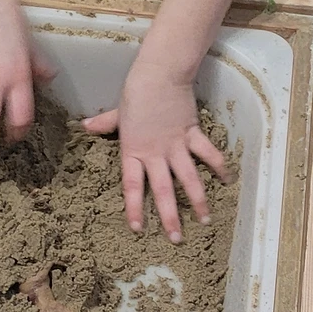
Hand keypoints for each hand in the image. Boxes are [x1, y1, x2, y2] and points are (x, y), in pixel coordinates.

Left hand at [84, 65, 226, 242]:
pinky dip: (219, 165)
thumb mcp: (118, 112)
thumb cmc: (137, 92)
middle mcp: (155, 154)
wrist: (160, 72)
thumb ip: (104, 124)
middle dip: (170, 217)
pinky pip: (208, 153)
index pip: (133, 187)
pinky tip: (228, 180)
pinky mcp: (193, 133)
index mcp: (133, 152)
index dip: (134, 209)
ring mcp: (176, 145)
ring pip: (189, 178)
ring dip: (197, 200)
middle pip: (163, 191)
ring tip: (205, 220)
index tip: (137, 228)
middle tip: (176, 239)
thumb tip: (85, 126)